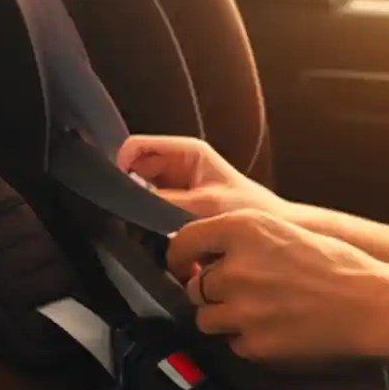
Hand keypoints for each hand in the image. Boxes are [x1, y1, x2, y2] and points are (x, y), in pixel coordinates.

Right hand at [116, 135, 291, 219]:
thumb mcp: (205, 204)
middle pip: (135, 174)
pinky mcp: (179, 211)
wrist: (271, 233)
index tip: (117, 194)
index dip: (120, 167)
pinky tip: (160, 241)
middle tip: (132, 220)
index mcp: (185, 152)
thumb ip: (166, 202)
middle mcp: (178, 166)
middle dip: (131, 196)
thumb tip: (132, 206)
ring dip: (142, 215)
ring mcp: (177, 188)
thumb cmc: (249, 210)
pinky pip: (154, 215)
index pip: (136, 148)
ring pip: (142, 197)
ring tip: (149, 234)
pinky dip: (153, 228)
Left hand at [166, 209, 388, 361]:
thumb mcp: (284, 231)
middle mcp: (235, 268)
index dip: (181, 257)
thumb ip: (240, 239)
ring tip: (263, 312)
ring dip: (226, 318)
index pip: (183, 242)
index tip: (184, 266)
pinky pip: (234, 344)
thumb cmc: (337, 266)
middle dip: (212, 292)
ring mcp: (242, 309)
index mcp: (243, 229)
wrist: (372, 305)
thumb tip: (204, 255)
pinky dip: (250, 340)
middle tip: (244, 293)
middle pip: (195, 287)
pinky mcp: (254, 344)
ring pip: (206, 319)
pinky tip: (279, 329)